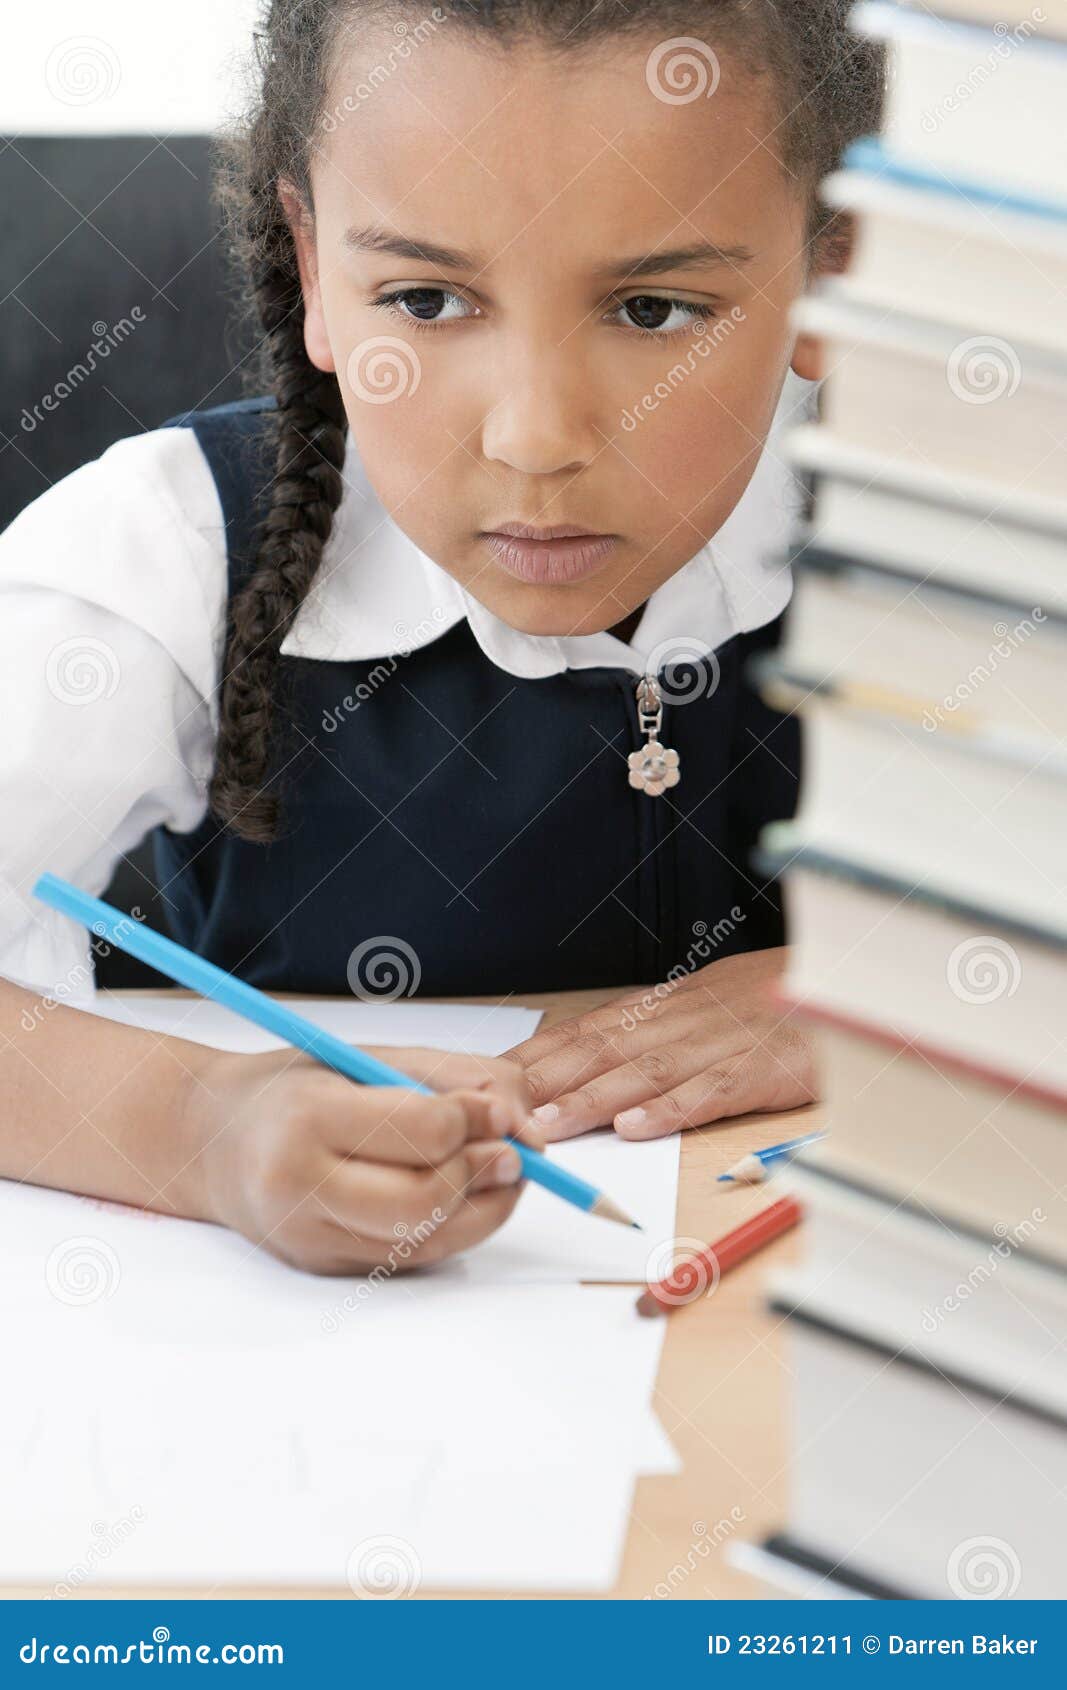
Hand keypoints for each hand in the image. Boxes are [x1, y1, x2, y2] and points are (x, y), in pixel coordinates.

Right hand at [190, 1045, 540, 1273]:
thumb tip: (524, 1126)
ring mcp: (308, 1237)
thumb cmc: (294, 1086)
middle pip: (420, 1202)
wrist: (208, 1139)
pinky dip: (455, 1227)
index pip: (417, 1131)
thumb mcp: (367, 1056)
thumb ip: (453, 1079)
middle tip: (515, 1153)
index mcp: (306, 1118)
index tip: (499, 1109)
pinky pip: (410, 1256)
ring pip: (423, 1240)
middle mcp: (299, 1186)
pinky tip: (469, 1195)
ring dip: (484, 1208)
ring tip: (502, 1172)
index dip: (474, 1120)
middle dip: (482, 1176)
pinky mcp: (324, 1266)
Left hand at [505, 948, 815, 1140]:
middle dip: (545, 1080)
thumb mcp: (712, 1004)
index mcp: (670, 1005)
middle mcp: (685, 1019)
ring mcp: (722, 1043)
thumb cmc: (781, 998)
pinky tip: (636, 1128)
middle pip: (603, 1050)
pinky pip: (711, 1091)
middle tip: (496, 1108)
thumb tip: (602, 1054)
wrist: (856, 975)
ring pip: (644, 1072)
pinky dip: (671, 1110)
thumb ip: (661, 1029)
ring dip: (591, 1100)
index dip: (539, 1055)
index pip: (589, 1029)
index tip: (491, 1079)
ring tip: (547, 1125)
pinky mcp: (762, 1070)